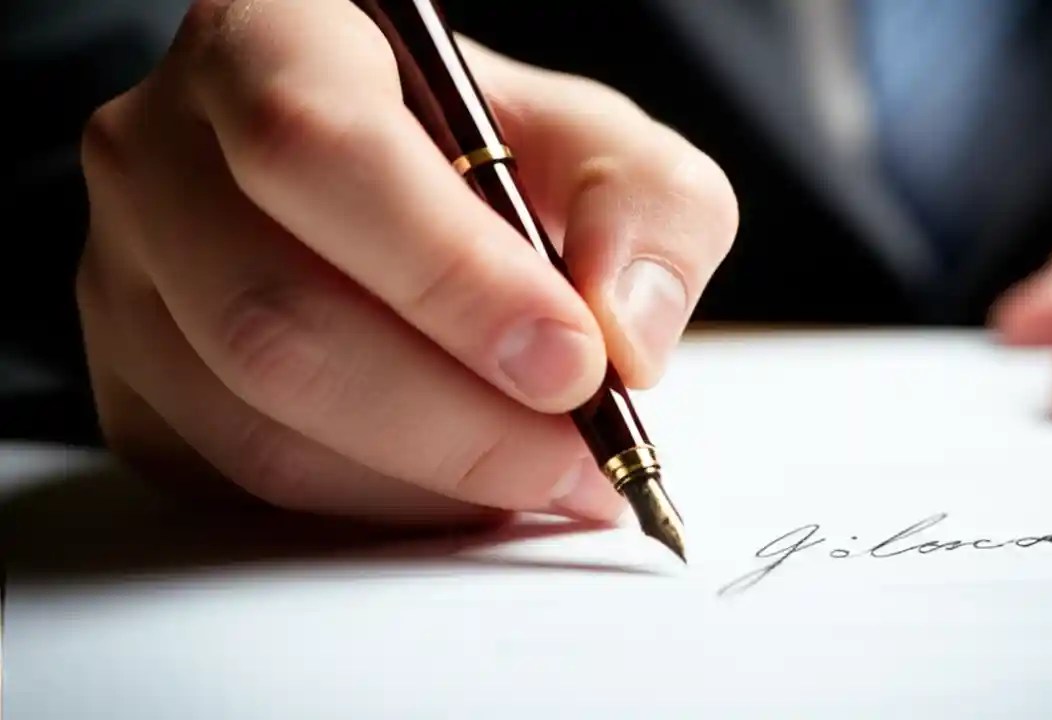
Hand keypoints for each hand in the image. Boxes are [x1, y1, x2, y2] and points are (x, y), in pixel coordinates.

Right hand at [76, 0, 736, 525]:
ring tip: (541, 475)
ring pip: (258, 422)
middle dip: (455, 418)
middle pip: (276, 314)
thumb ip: (645, 210)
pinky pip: (247, 483)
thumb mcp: (597, 144)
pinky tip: (458, 483)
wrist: (393, 200)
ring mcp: (130, 280)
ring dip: (426, 479)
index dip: (450, 274)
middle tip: (576, 457)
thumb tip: (624, 335)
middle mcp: (164, 154)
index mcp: (270, 41)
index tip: (572, 362)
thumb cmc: (486, 156)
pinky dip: (377, 506)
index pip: (321, 150)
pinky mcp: (138, 388)